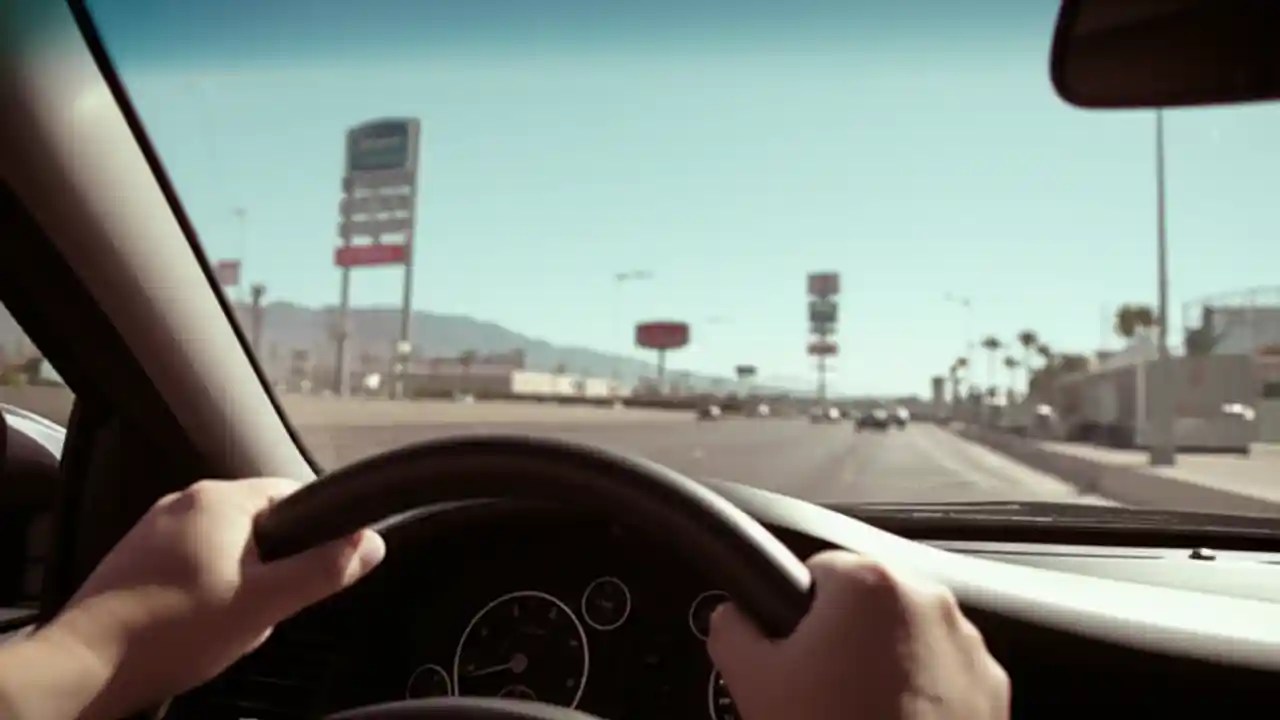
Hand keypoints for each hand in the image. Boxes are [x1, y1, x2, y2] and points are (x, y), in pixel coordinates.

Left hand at [42, 477, 385, 719]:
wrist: (87, 663)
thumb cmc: (178, 629)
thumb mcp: (266, 605)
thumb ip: (324, 570)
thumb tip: (373, 542)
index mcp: (221, 498)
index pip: (293, 494)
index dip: (315, 532)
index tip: (315, 571)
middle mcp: (186, 499)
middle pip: (259, 523)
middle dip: (272, 566)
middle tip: (267, 608)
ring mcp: (155, 526)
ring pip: (225, 546)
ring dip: (238, 580)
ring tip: (227, 622)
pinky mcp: (134, 555)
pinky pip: (191, 561)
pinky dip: (203, 588)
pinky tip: (195, 624)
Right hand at [708, 550, 1008, 719]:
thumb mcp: (752, 682)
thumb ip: (732, 629)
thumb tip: (732, 617)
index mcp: (870, 584)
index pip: (818, 571)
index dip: (799, 616)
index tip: (797, 653)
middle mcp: (928, 602)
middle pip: (868, 606)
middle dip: (845, 641)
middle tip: (823, 692)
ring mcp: (968, 647)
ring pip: (908, 640)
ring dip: (886, 665)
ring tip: (860, 714)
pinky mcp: (992, 690)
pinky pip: (946, 676)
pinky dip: (924, 696)